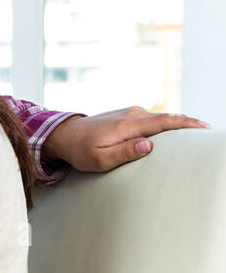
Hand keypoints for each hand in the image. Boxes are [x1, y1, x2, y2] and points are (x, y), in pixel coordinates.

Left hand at [42, 107, 210, 172]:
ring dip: (178, 124)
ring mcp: (130, 113)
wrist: (64, 135)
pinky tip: (176, 132)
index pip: (164, 122)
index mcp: (128, 125)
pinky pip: (152, 119)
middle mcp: (132, 115)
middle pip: (167, 117)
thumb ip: (124, 153)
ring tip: (198, 132)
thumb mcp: (99, 159)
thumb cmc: (81, 151)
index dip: (186, 124)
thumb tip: (148, 145)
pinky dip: (166, 124)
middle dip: (188, 123)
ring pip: (160, 118)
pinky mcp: (128, 116)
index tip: (205, 126)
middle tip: (208, 131)